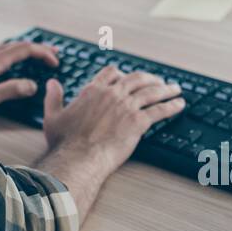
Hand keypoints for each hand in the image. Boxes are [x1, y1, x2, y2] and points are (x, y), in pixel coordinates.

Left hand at [0, 41, 59, 119]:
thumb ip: (10, 90)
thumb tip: (32, 85)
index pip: (24, 49)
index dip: (42, 53)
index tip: (55, 61)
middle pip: (17, 45)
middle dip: (37, 48)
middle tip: (53, 52)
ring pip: (6, 47)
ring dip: (24, 49)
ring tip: (35, 54)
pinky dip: (10, 52)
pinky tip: (7, 59)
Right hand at [42, 66, 183, 172]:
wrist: (79, 157)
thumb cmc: (65, 142)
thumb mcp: (53, 116)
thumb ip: (53, 97)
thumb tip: (52, 83)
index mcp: (93, 90)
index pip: (110, 73)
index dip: (121, 73)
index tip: (127, 76)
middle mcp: (112, 94)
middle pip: (136, 78)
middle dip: (149, 78)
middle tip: (158, 80)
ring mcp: (127, 106)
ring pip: (151, 92)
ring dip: (166, 89)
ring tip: (175, 89)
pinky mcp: (138, 122)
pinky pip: (159, 110)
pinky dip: (171, 106)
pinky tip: (179, 104)